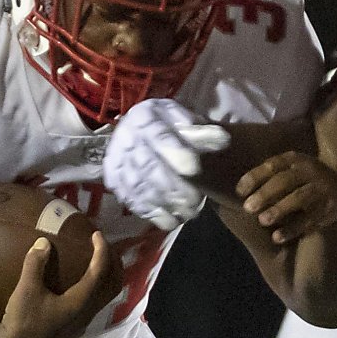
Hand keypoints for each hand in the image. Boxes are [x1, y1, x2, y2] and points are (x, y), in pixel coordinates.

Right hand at [0, 234, 117, 337]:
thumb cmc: (22, 320)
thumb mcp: (26, 288)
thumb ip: (35, 263)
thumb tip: (43, 242)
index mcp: (80, 302)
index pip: (100, 272)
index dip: (101, 251)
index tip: (97, 235)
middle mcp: (86, 314)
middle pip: (112, 287)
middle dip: (113, 266)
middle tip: (105, 249)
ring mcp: (80, 325)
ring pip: (103, 299)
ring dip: (104, 279)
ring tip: (95, 264)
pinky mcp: (72, 330)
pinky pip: (92, 306)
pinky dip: (93, 290)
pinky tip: (78, 285)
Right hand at [101, 98, 230, 231]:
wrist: (137, 132)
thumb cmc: (168, 127)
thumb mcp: (185, 121)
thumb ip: (201, 132)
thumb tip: (222, 141)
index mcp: (144, 117)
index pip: (158, 134)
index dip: (175, 152)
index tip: (194, 169)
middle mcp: (125, 137)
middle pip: (148, 165)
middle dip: (172, 186)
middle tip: (195, 201)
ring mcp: (117, 161)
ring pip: (138, 186)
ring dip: (163, 203)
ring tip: (187, 214)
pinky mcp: (114, 181)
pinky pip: (130, 199)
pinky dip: (151, 213)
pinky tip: (169, 220)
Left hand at [236, 151, 336, 243]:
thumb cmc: (301, 191)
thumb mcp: (286, 179)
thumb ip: (266, 181)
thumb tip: (232, 192)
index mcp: (297, 160)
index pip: (274, 165)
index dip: (255, 176)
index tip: (239, 191)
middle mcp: (313, 171)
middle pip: (286, 179)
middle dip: (265, 193)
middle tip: (248, 208)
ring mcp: (326, 189)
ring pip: (300, 197)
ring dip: (279, 209)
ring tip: (263, 221)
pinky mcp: (334, 209)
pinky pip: (311, 219)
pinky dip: (292, 229)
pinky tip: (277, 238)